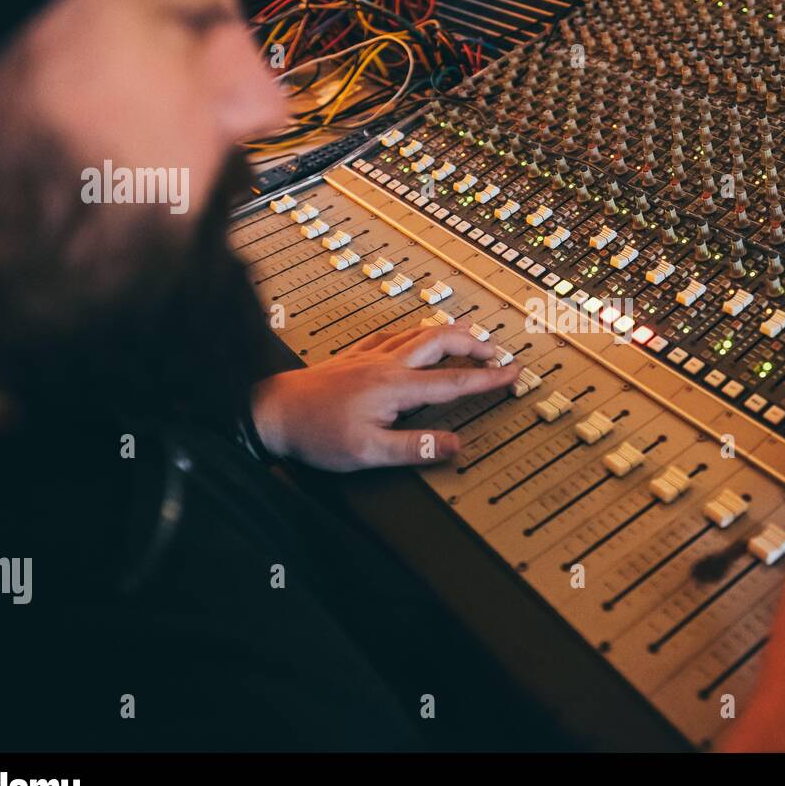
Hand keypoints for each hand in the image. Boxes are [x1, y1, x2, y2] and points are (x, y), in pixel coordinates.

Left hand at [250, 324, 519, 470]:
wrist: (272, 412)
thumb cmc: (316, 434)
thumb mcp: (368, 452)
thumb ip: (415, 448)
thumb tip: (454, 446)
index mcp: (395, 386)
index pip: (453, 381)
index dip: (487, 378)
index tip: (512, 373)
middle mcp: (385, 364)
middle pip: (440, 342)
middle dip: (474, 345)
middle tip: (497, 352)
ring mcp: (368, 356)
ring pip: (418, 333)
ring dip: (448, 333)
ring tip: (469, 336)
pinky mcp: (353, 357)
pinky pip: (393, 335)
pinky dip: (414, 333)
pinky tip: (413, 335)